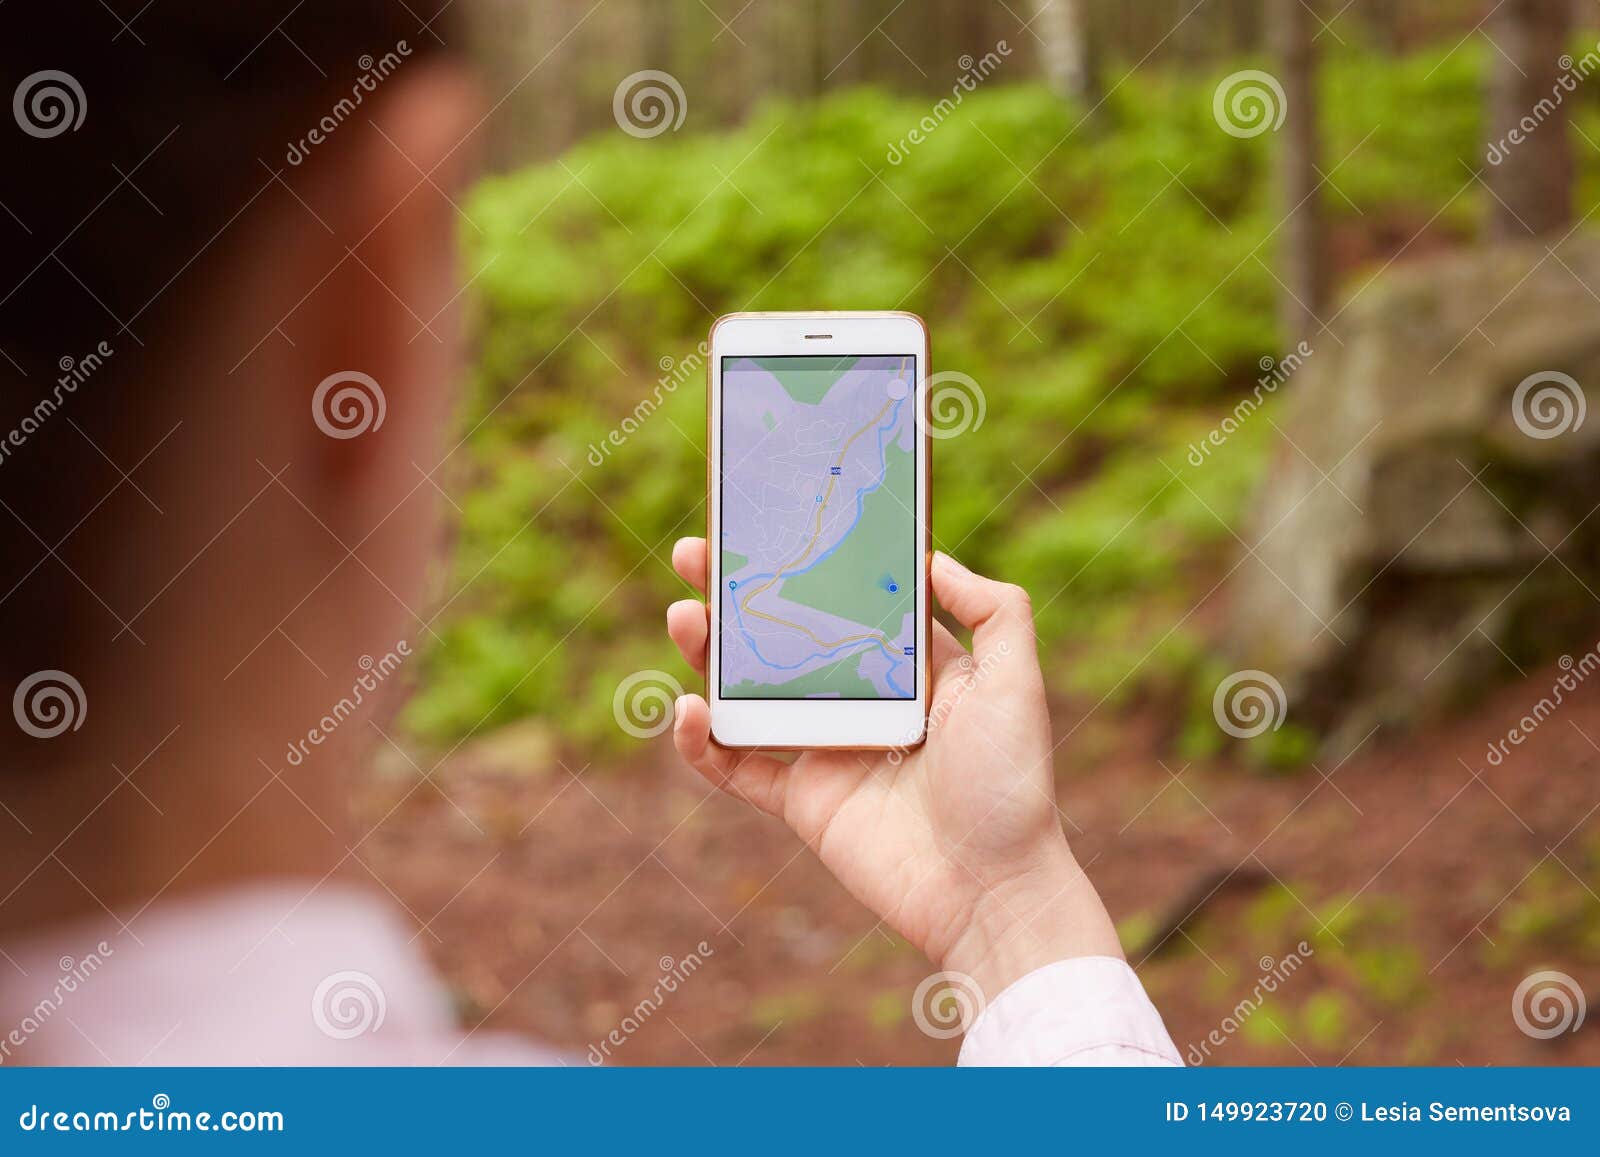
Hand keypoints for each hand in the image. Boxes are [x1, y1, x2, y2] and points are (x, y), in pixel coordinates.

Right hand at [665, 541, 1121, 1001]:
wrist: (993, 891)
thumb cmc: (1012, 786)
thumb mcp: (1017, 682)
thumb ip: (993, 610)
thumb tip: (932, 557)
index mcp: (908, 666)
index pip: (845, 598)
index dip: (805, 561)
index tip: (767, 522)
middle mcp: (862, 699)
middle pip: (784, 635)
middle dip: (736, 594)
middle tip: (697, 553)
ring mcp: (827, 749)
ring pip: (749, 692)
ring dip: (708, 653)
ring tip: (683, 615)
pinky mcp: (802, 800)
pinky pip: (736, 765)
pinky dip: (703, 741)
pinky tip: (690, 710)